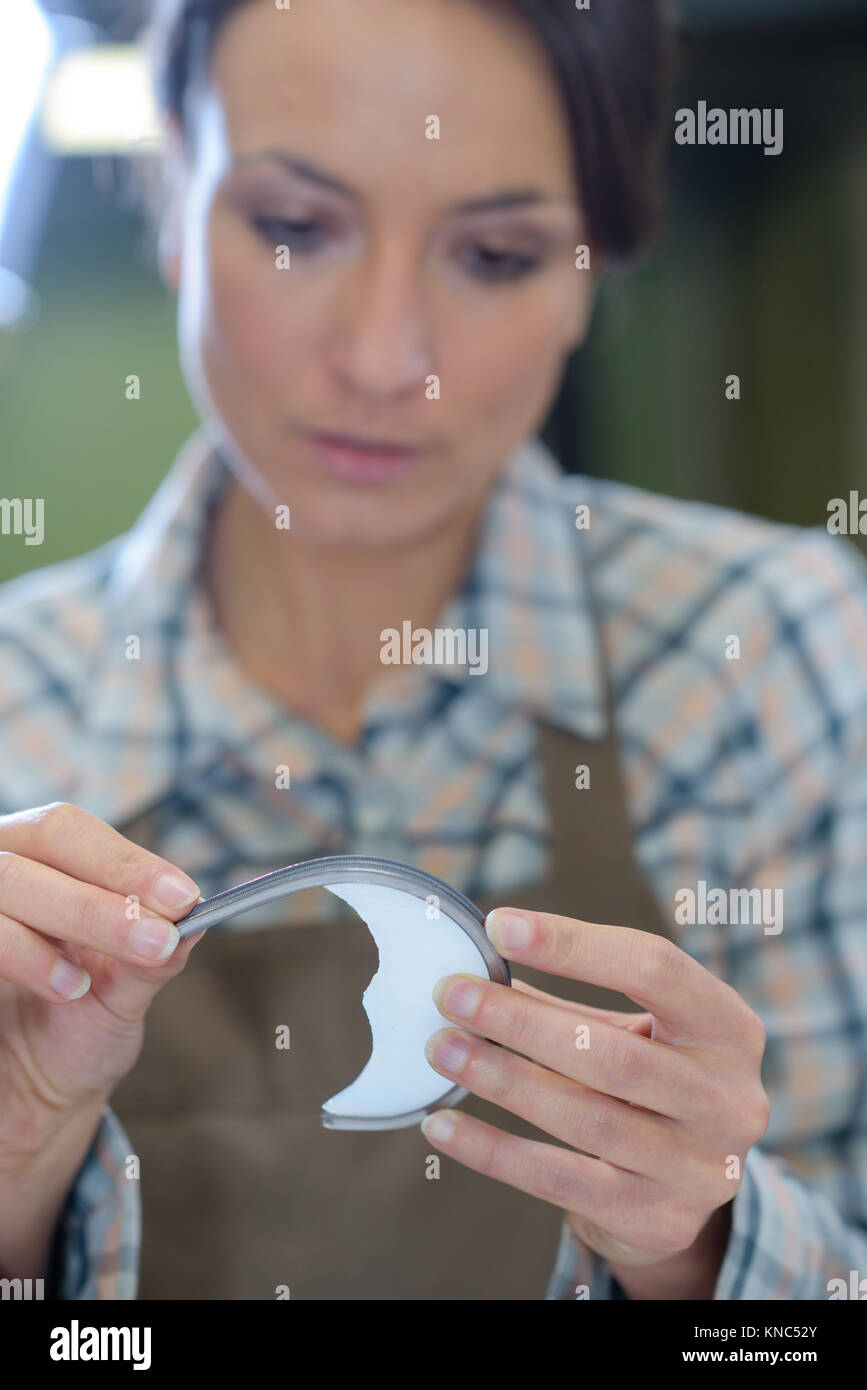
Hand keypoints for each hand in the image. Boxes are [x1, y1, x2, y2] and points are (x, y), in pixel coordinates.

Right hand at [0, 802, 202, 1273]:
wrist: (18, 1094)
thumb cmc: (74, 1024)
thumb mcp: (122, 989)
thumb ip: (147, 950)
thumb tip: (196, 913)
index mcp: (41, 856)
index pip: (73, 832)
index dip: (123, 860)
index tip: (180, 898)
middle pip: (31, 852)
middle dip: (96, 896)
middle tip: (156, 933)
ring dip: (55, 925)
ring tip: (94, 976)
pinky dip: (15, 954)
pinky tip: (57, 986)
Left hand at [422, 907, 769, 1297]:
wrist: (685, 1188)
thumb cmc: (650, 1081)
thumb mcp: (634, 1031)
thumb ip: (569, 1000)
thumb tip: (477, 963)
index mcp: (730, 1030)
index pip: (656, 969)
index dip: (575, 946)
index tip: (499, 928)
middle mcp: (730, 1101)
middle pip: (614, 1053)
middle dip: (521, 1021)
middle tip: (451, 995)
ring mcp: (701, 1169)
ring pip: (586, 1118)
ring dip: (502, 1079)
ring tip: (441, 1049)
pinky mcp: (659, 1221)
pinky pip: (560, 1181)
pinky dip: (493, 1151)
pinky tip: (442, 1124)